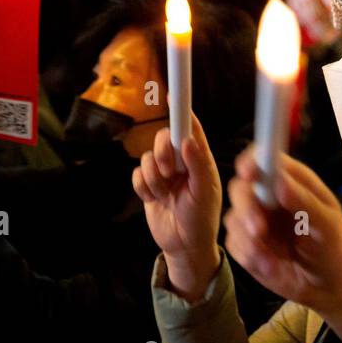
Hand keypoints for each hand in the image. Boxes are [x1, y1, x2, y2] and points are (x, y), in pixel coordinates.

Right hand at [133, 115, 222, 301]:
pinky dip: (143, 187)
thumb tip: (188, 140)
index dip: (181, 112)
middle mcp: (182, 163)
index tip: (173, 96)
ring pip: (147, 158)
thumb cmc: (202, 219)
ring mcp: (164, 174)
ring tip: (165, 194)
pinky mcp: (148, 187)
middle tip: (169, 171)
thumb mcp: (205, 192)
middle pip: (164, 139)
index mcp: (201, 160)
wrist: (184, 247)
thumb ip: (197, 165)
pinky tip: (155, 199)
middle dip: (162, 153)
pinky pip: (136, 175)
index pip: (190, 130)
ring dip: (153, 177)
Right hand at [224, 147, 341, 323]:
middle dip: (246, 207)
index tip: (249, 172)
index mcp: (290, 181)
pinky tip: (272, 266)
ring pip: (234, 218)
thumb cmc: (333, 247)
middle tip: (259, 229)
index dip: (252, 161)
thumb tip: (280, 181)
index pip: (264, 159)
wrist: (329, 285)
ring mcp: (254, 219)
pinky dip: (250, 256)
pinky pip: (234, 244)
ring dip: (249, 240)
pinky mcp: (245, 244)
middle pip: (240, 187)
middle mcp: (268, 196)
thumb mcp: (326, 225)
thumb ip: (304, 202)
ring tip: (273, 261)